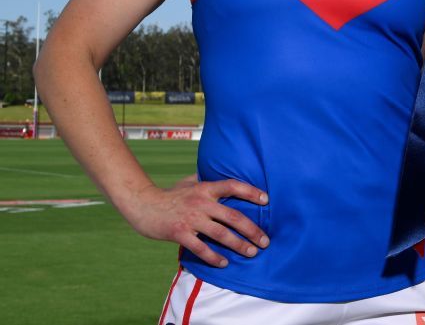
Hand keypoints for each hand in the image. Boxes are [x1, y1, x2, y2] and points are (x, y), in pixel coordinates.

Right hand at [122, 175, 269, 266]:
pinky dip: (214, 257)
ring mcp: (191, 218)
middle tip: (265, 241)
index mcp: (205, 188)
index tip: (267, 200)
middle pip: (233, 216)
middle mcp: (201, 202)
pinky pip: (201, 248)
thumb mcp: (188, 183)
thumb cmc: (169, 195)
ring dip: (239, 245)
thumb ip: (205, 181)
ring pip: (221, 234)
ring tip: (252, 252)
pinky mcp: (179, 233)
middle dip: (252, 230)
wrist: (142, 205)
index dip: (251, 192)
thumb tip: (221, 176)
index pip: (233, 186)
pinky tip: (224, 263)